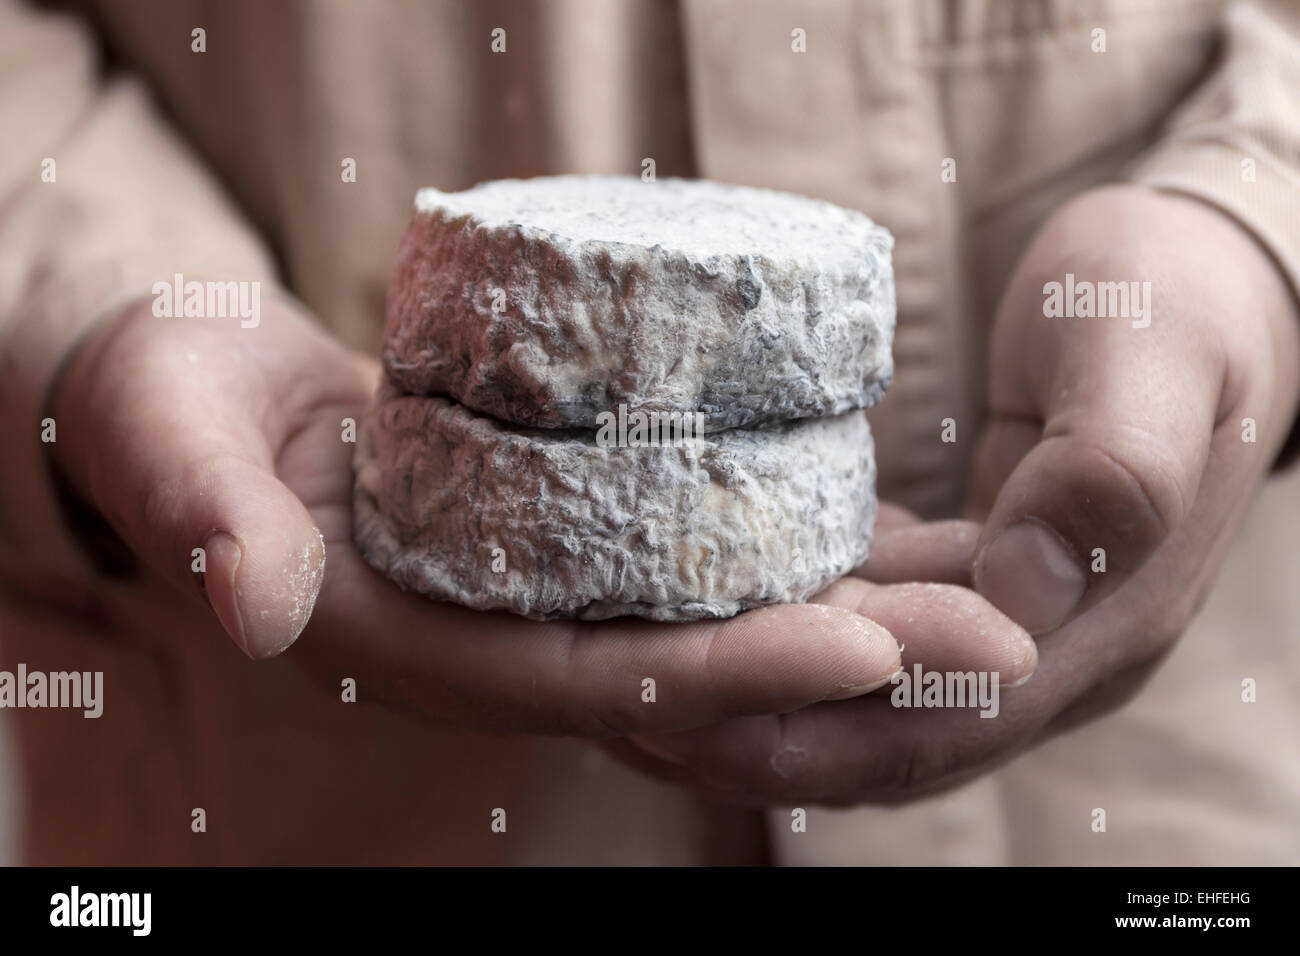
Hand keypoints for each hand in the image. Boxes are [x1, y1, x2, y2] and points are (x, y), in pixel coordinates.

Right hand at [46, 293, 991, 735]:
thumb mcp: (166, 436)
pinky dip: (793, 558)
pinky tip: (898, 541)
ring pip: (711, 621)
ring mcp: (540, 593)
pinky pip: (692, 562)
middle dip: (842, 661)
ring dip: (852, 615)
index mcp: (416, 637)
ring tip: (993, 598)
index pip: (590, 672)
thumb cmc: (173, 404)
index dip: (727, 668)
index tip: (867, 643)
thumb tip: (260, 599)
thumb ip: (206, 513)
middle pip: (691, 668)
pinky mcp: (565, 541)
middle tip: (1001, 638)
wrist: (195, 395)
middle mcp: (498, 635)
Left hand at [614, 185, 1299, 803]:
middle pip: (890, 731)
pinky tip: (706, 609)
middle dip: (756, 734)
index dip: (815, 725)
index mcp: (1105, 621)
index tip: (686, 713)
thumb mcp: (1152, 355)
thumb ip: (1108, 469)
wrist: (1196, 284)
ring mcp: (1012, 619)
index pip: (947, 714)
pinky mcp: (971, 578)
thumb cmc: (1173, 301)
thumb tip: (1022, 585)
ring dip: (759, 695)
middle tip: (621, 715)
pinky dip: (790, 627)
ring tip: (635, 683)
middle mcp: (1055, 648)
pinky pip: (868, 622)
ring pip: (869, 690)